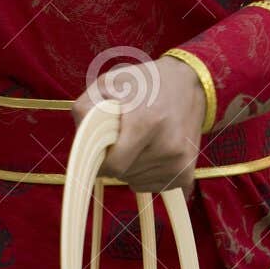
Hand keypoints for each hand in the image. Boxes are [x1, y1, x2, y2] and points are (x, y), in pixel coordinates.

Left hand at [72, 56, 205, 194]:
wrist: (189, 83)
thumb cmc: (144, 82)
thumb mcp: (109, 83)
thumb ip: (87, 108)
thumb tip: (80, 142)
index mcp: (146, 122)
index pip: (114, 165)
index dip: (101, 161)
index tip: (100, 150)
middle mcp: (166, 145)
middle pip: (123, 174)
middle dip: (116, 160)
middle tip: (123, 137)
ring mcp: (179, 161)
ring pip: (136, 182)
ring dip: (131, 167)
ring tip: (140, 141)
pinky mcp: (187, 172)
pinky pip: (153, 186)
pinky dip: (146, 174)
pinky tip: (152, 151)